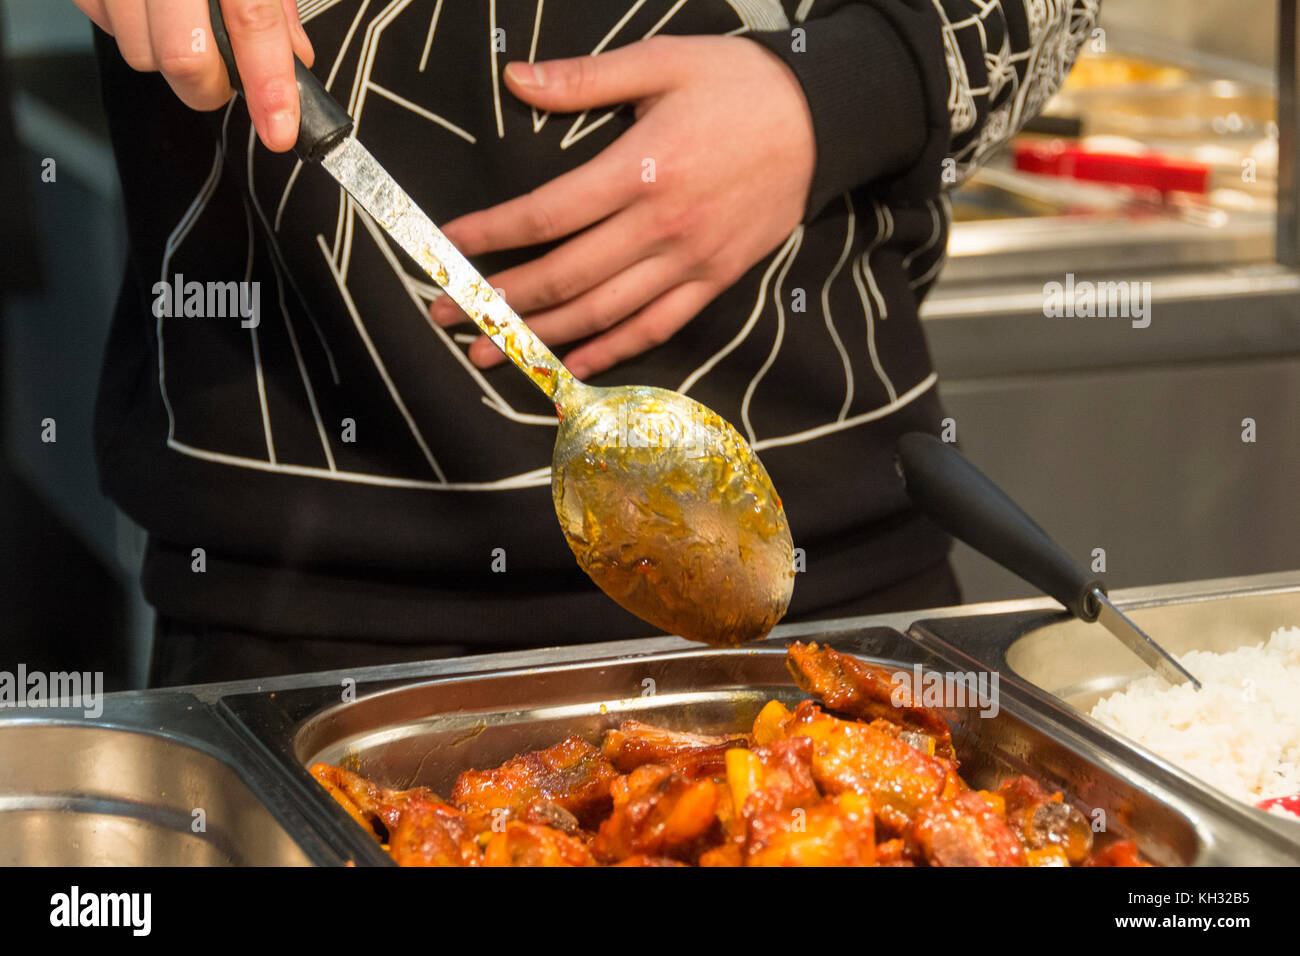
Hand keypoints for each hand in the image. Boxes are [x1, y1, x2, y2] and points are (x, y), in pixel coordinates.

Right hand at [73, 0, 313, 151]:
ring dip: (169, 59)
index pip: (253, 23)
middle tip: (224, 76)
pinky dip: (133, 32)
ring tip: (182, 28)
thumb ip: (274, 8)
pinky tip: (147, 11)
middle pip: (185, 59)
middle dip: (210, 88)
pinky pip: (105, 29)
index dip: (269, 84)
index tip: (281, 131)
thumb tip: (296, 61)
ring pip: (142, 56)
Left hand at [430, 35, 814, 378]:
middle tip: (448, 314)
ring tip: (490, 350)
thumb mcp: (662, 62)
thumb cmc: (740, 85)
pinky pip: (657, 326)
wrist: (823, 122)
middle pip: (566, 274)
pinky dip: (613, 349)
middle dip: (500, 299)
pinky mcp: (715, 279)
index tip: (452, 248)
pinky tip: (573, 362)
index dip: (494, 234)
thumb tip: (516, 80)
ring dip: (542, 335)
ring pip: (604, 311)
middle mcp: (662, 226)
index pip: (548, 213)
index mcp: (642, 169)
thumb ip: (585, 80)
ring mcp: (690, 260)